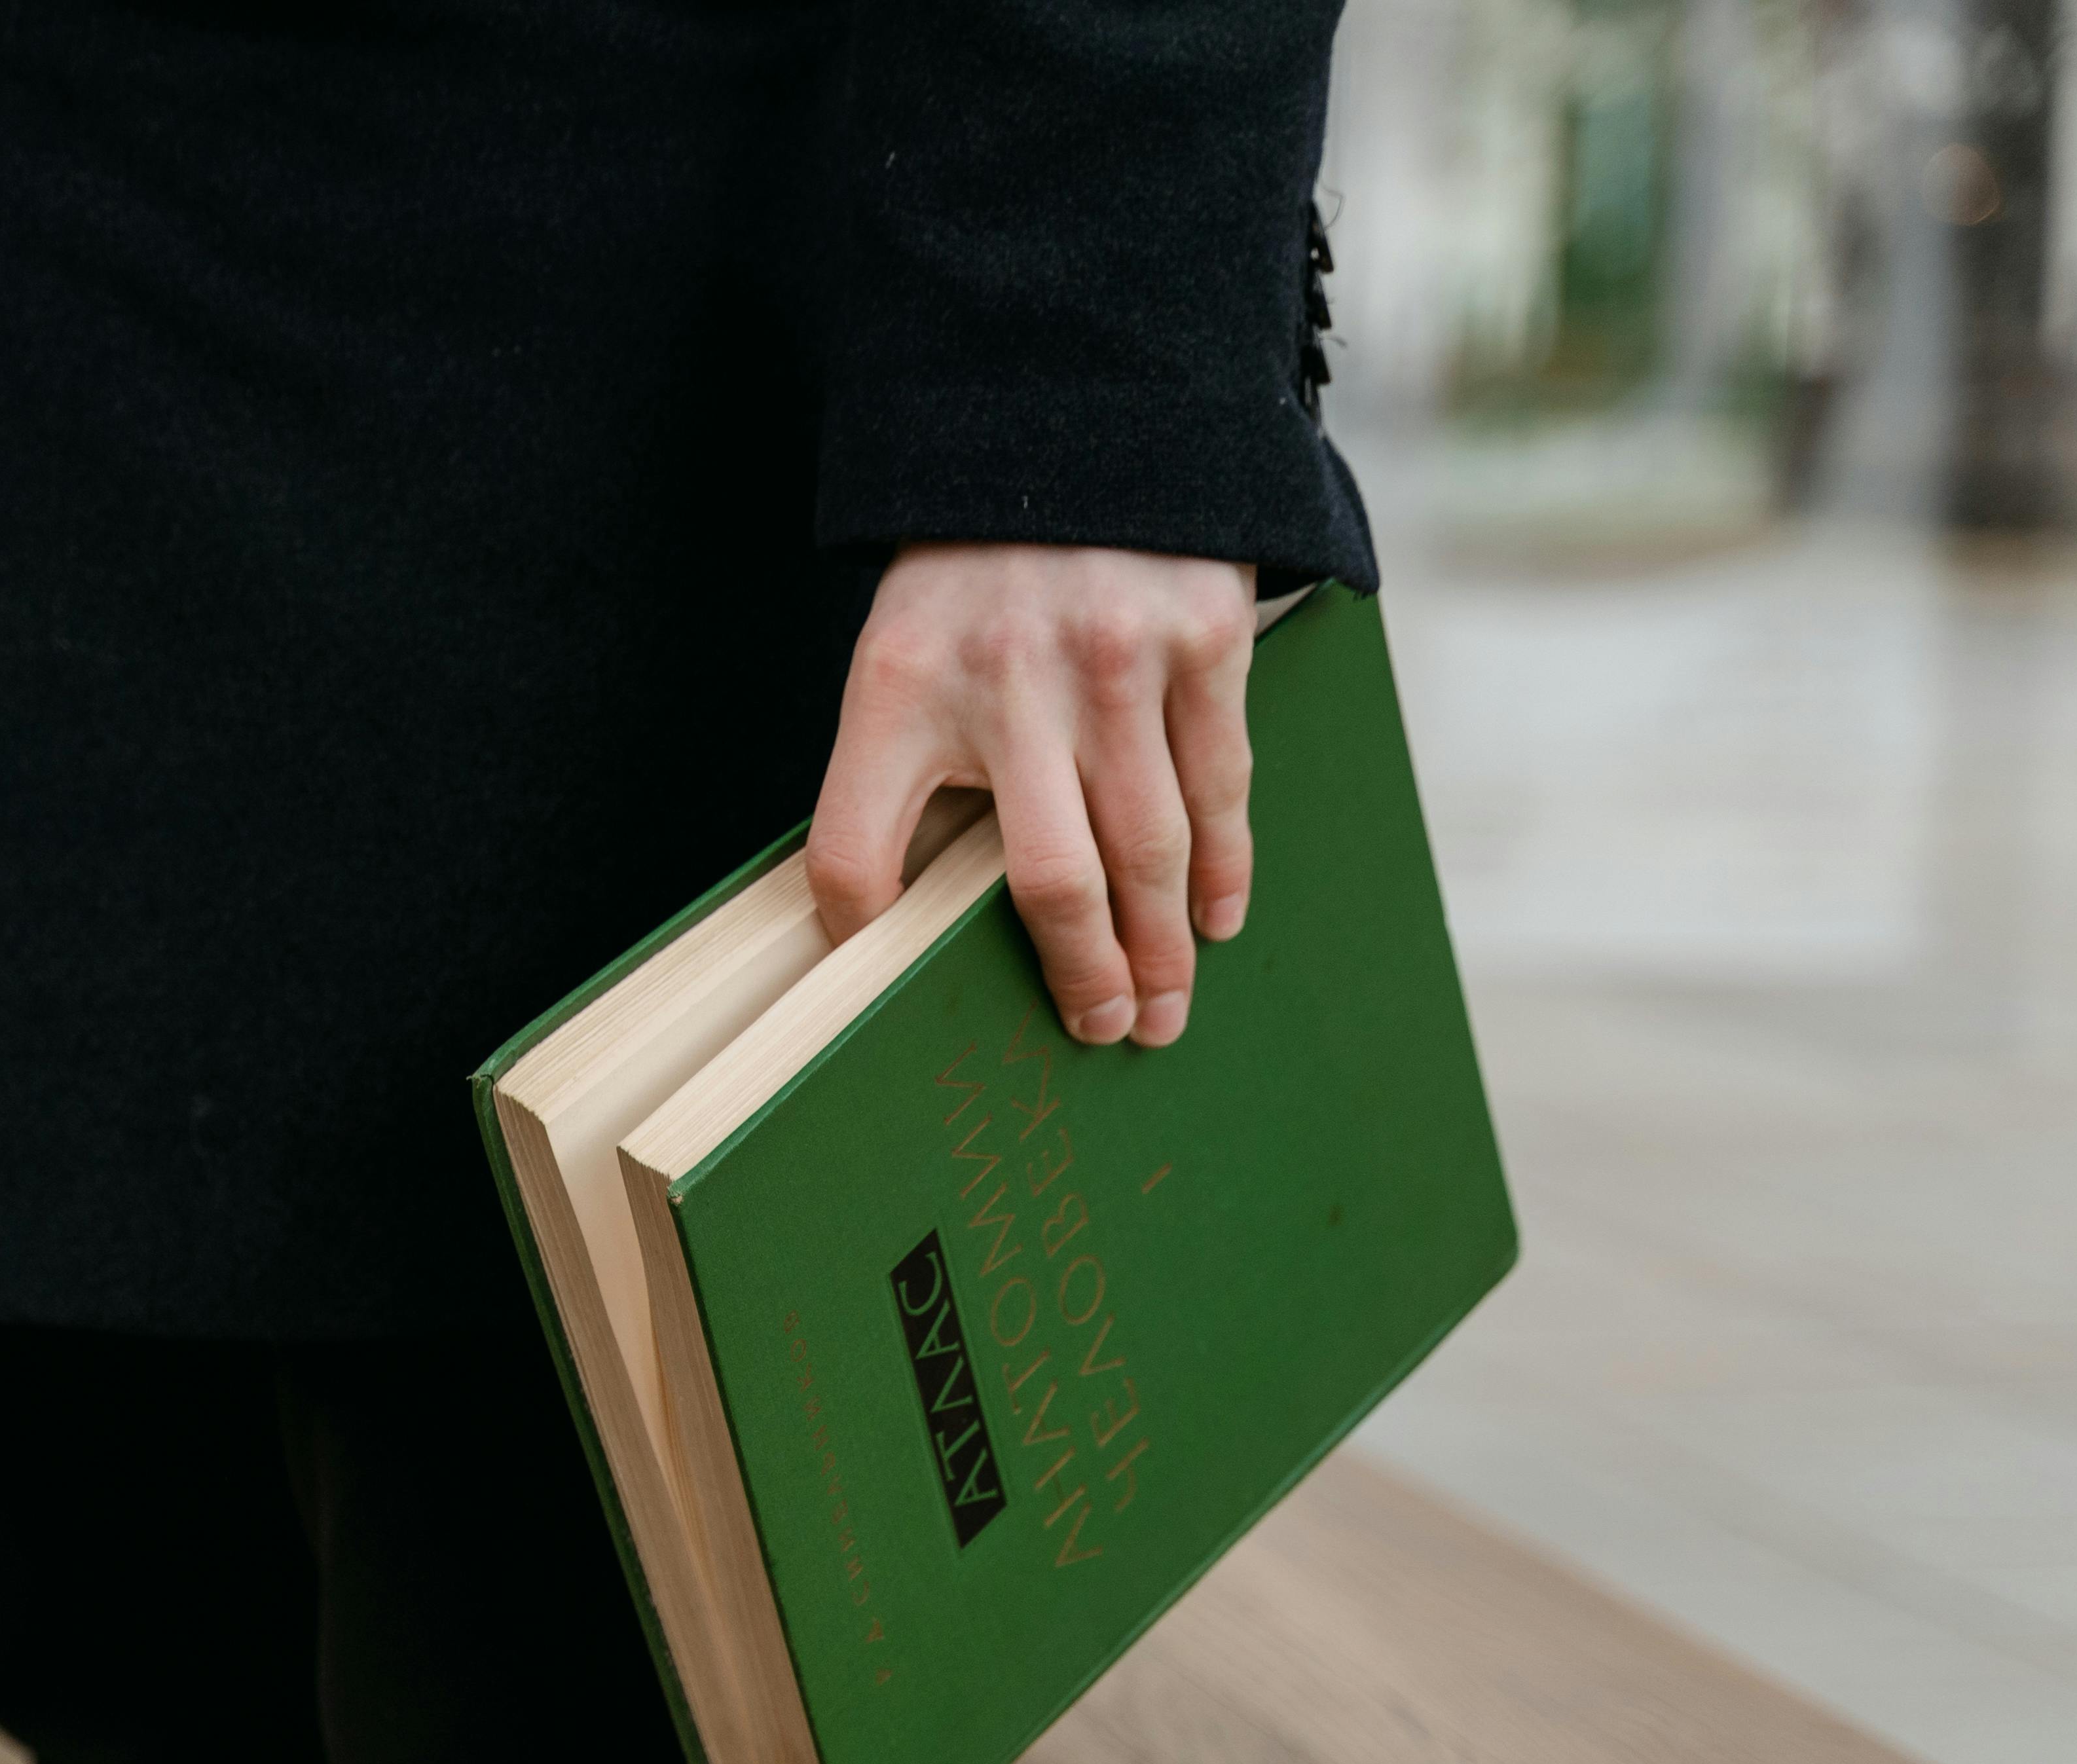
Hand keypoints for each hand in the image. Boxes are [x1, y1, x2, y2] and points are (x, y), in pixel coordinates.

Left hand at [808, 543, 1257, 1047]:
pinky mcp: (1201, 640)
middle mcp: (1006, 682)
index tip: (883, 984)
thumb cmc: (972, 568)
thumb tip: (917, 910)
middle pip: (1047, 883)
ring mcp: (1115, 663)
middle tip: (1105, 1033)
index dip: (858, 932)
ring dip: (1162, 949)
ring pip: (1147, 851)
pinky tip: (1215, 918)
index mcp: (898, 687)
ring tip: (1164, 1011)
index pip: (854, 853)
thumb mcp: (901, 648)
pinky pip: (1218, 785)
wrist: (1073, 416)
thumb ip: (906, 763)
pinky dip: (1222, 867)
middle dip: (1083, 978)